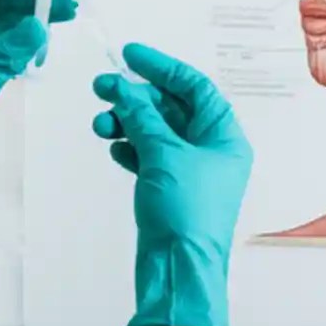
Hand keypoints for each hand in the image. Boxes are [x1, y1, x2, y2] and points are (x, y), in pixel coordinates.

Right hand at [91, 44, 252, 325]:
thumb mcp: (164, 154)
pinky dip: (129, 148)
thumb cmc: (188, 215)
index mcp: (224, 137)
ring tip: (101, 124)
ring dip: (126, 122)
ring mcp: (189, 170)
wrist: (178, 269)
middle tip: (104, 87)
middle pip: (170, 107)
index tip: (131, 55)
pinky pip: (147, 156)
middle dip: (136, 97)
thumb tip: (124, 87)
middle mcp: (210, 150)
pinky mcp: (168, 189)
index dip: (162, 67)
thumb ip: (142, 115)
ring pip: (154, 132)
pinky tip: (114, 147)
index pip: (194, 87)